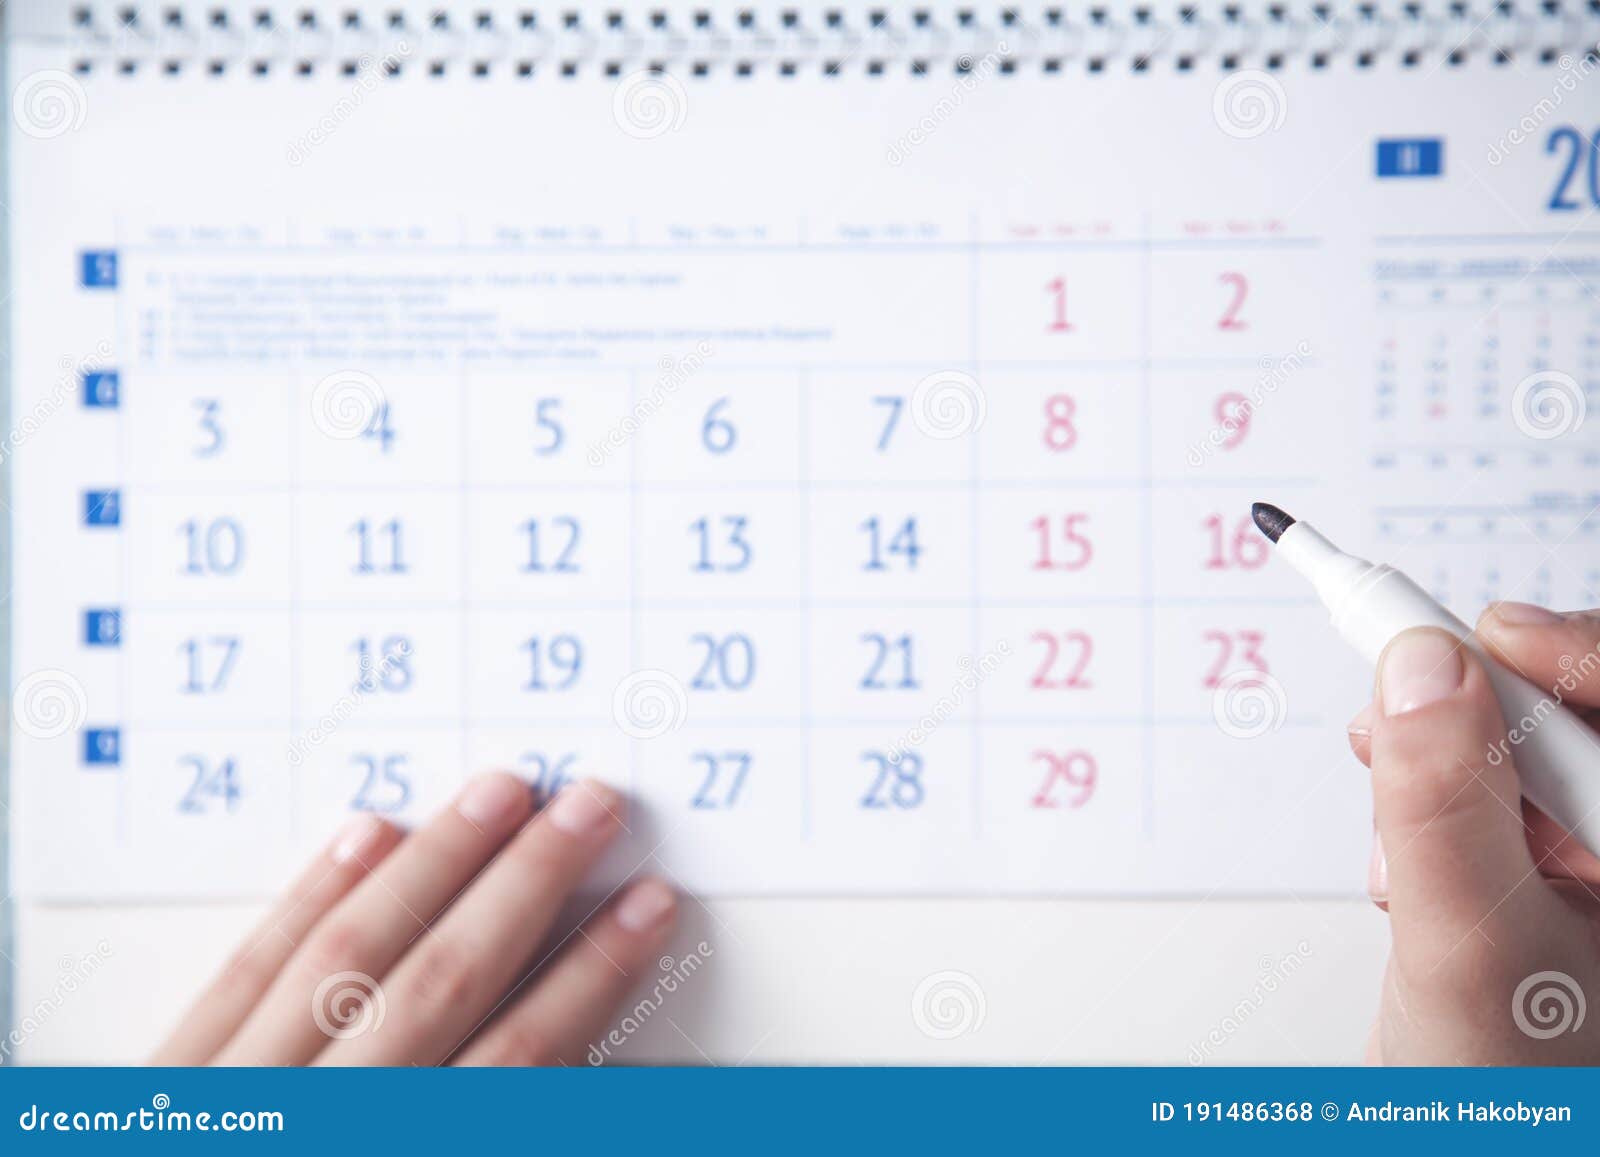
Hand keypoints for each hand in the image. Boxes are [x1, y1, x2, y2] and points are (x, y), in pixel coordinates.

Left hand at [151, 774, 676, 1065]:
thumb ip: (495, 1116)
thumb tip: (583, 1071)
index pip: (519, 1064)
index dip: (594, 977)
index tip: (649, 906)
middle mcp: (324, 1129)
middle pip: (442, 984)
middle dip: (528, 885)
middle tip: (595, 806)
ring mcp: (235, 1100)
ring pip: (349, 957)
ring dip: (435, 864)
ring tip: (501, 792)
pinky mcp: (164, 1082)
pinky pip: (244, 972)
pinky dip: (310, 896)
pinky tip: (367, 833)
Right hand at [1346, 603, 1599, 1064]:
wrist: (1467, 1142)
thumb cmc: (1513, 1095)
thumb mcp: (1469, 948)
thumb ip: (1441, 805)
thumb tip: (1421, 668)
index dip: (1573, 656)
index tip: (1484, 636)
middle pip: (1568, 713)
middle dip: (1478, 713)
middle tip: (1398, 722)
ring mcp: (1587, 857)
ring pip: (1515, 745)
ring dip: (1436, 770)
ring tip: (1399, 837)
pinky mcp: (1536, 865)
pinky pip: (1481, 787)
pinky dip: (1424, 806)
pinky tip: (1407, 867)